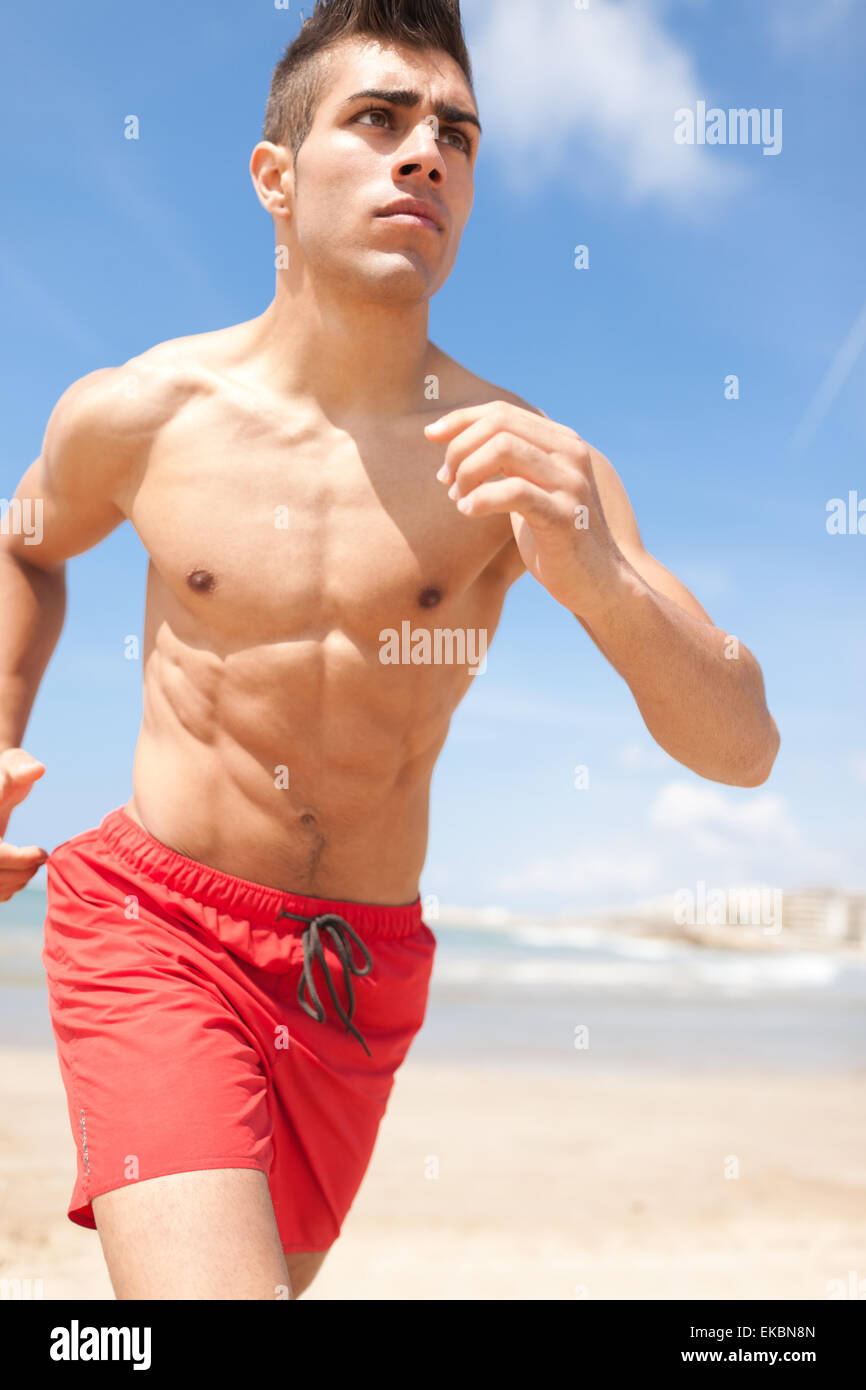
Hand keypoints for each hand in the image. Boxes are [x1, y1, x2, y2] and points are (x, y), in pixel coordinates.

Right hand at [0, 748, 46, 902]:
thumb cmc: (5, 774)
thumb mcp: (12, 765)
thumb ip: (23, 768)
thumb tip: (38, 769)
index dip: (18, 859)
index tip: (43, 852)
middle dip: (20, 873)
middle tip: (43, 859)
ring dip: (16, 882)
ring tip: (34, 864)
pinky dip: (7, 889)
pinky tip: (22, 872)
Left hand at [425, 401, 625, 618]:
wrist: (596, 583)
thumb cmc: (555, 539)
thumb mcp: (532, 490)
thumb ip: (509, 465)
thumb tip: (456, 445)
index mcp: (561, 442)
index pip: (502, 411)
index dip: (460, 420)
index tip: (431, 436)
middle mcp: (570, 454)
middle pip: (499, 424)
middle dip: (460, 448)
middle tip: (445, 480)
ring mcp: (570, 483)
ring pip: (504, 448)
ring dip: (468, 471)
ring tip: (457, 497)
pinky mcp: (564, 516)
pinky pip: (513, 492)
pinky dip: (480, 499)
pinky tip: (467, 511)